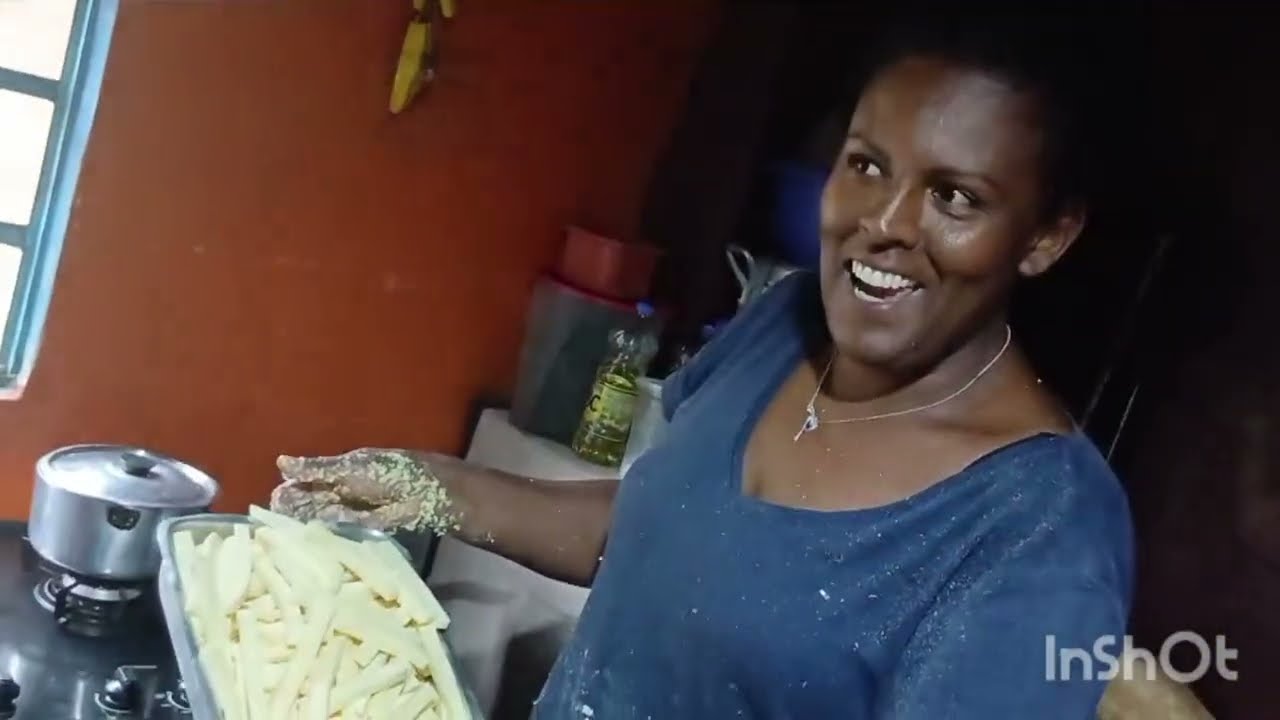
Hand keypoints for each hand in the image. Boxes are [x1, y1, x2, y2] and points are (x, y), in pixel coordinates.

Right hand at [271, 448, 461, 534]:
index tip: (274, 494)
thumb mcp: (349, 467)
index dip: (295, 485)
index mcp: (344, 469)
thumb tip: (281, 463)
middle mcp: (347, 488)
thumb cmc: (389, 472)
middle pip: (316, 496)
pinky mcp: (362, 526)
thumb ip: (317, 468)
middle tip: (273, 509)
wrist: (423, 493)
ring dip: (304, 516)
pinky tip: (304, 531)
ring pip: (323, 512)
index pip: (313, 477)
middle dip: (296, 502)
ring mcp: (353, 508)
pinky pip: (337, 526)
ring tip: (281, 521)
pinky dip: (322, 528)